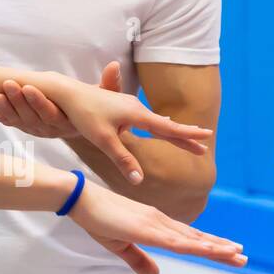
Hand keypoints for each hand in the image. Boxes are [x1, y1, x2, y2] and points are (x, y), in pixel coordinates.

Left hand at [0, 62, 212, 183]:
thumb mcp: (103, 140)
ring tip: (187, 138)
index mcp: (136, 115)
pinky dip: (157, 125)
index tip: (207, 136)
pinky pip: (144, 118)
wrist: (66, 92)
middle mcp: (135, 108)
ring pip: (154, 121)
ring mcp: (127, 105)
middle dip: (184, 136)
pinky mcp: (118, 106)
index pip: (167, 128)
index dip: (187, 134)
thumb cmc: (83, 114)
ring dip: (171, 130)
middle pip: (165, 125)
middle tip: (204, 144)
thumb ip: (122, 159)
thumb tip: (139, 181)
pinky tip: (159, 125)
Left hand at [0, 64, 124, 138]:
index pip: (52, 113)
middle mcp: (54, 129)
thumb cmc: (96, 108)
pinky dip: (4, 117)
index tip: (28, 87)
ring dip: (8, 108)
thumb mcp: (106, 97)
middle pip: (32, 117)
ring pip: (21, 121)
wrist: (89, 126)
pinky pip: (15, 125)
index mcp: (70, 122)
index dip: (39, 101)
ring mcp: (41, 130)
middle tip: (8, 84)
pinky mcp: (31, 129)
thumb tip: (115, 64)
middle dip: (18, 101)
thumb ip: (110, 84)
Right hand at [65, 179, 244, 273]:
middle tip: (243, 255)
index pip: (187, 237)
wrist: (81, 198)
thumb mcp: (119, 245)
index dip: (208, 245)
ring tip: (236, 253)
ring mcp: (155, 223)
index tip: (228, 251)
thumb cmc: (97, 217)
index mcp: (154, 224)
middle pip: (195, 237)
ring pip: (191, 239)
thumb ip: (138, 260)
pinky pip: (176, 241)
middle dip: (220, 247)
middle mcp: (159, 220)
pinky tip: (210, 250)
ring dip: (215, 247)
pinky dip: (196, 246)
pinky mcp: (146, 229)